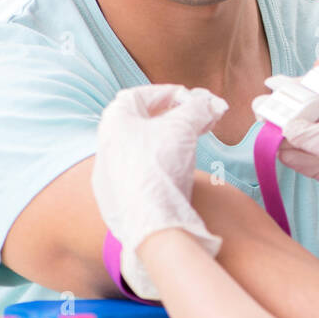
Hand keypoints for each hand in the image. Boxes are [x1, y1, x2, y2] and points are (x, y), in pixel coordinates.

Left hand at [92, 84, 228, 297]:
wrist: (149, 223)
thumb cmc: (159, 166)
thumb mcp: (184, 127)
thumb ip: (199, 108)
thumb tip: (212, 103)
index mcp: (114, 118)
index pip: (145, 93)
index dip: (175, 94)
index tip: (197, 102)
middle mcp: (106, 142)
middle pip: (145, 119)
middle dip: (177, 116)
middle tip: (202, 120)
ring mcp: (109, 171)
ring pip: (144, 145)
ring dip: (170, 140)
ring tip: (193, 145)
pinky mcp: (117, 195)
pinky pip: (141, 170)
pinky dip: (161, 163)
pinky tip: (177, 171)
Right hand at [259, 73, 318, 246]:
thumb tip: (291, 128)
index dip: (317, 84)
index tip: (292, 83)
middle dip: (297, 110)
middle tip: (271, 104)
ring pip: (312, 139)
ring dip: (289, 133)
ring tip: (265, 124)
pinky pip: (310, 162)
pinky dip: (293, 156)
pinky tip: (276, 148)